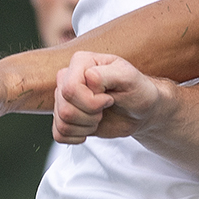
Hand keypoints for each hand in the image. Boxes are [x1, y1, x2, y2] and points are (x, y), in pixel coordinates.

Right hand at [53, 51, 170, 143]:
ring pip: (62, 122)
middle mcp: (67, 77)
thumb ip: (108, 74)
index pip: (70, 89)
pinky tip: (90, 128)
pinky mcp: (63, 116)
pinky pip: (58, 134)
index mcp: (80, 62)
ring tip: (100, 116)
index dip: (92, 102)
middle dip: (91, 116)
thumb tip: (88, 78)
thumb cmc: (137, 90)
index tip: (110, 98)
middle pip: (64, 108)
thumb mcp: (129, 78)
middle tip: (106, 107)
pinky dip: (77, 137)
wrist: (139, 110)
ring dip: (86, 126)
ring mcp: (63, 97)